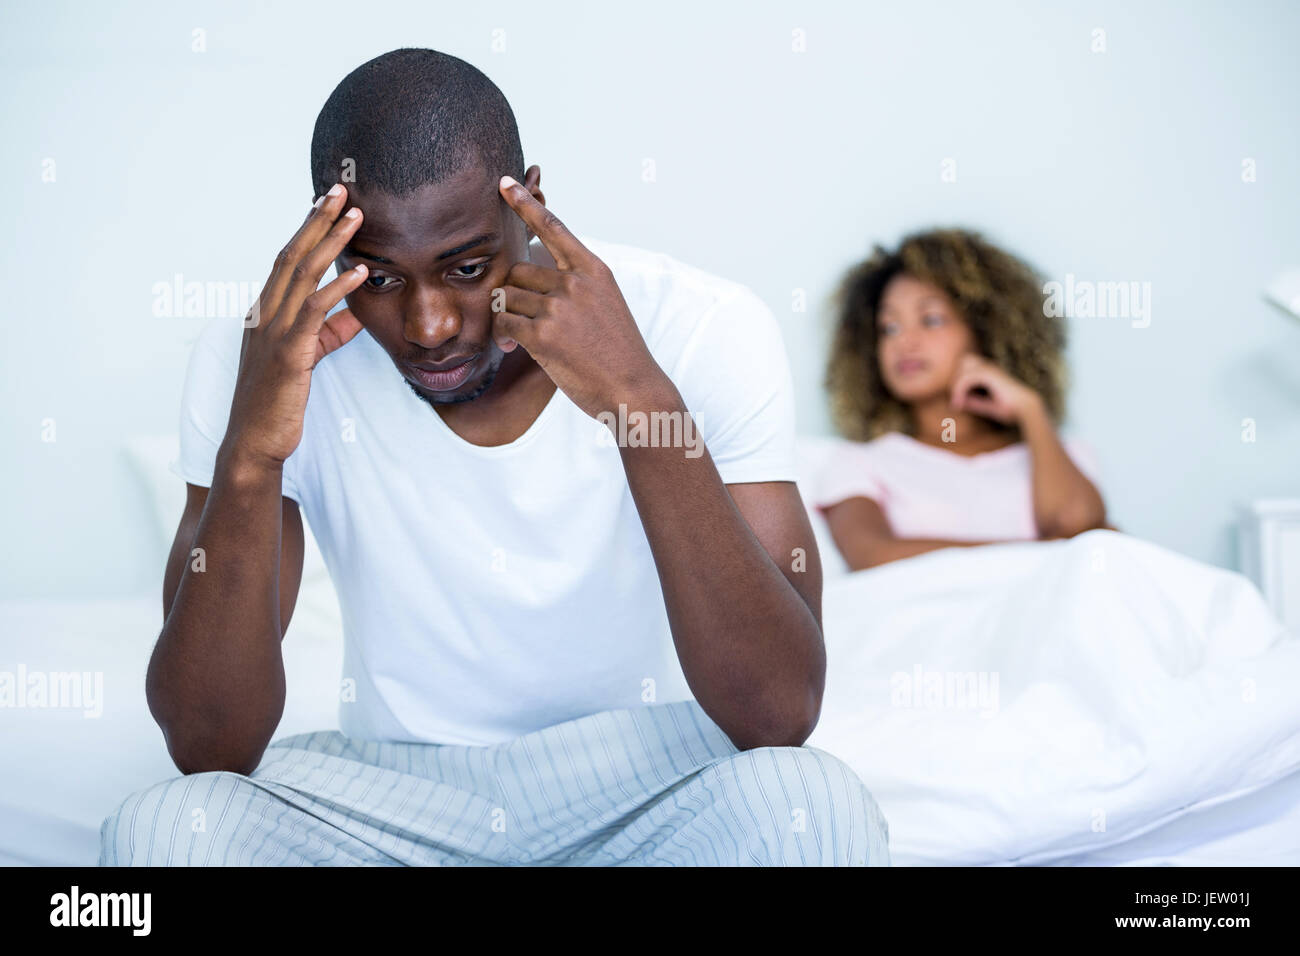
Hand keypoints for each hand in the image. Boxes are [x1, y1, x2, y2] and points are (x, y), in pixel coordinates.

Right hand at [224, 184, 369, 469]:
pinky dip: (338, 288)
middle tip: (342, 190)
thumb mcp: (308, 358)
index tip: (328, 202)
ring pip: (302, 274)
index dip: (307, 228)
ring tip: (357, 217)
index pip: (287, 259)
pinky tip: (360, 272)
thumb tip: (359, 310)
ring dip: (331, 241)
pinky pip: (314, 312)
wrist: (254, 442)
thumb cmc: (278, 401)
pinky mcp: (289, 354)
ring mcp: (273, 332)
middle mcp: (264, 314)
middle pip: (292, 254)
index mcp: (265, 312)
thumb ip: (330, 331)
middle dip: (318, 220)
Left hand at [490, 176, 669, 419]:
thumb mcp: (607, 305)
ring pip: (508, 297)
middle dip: (516, 294)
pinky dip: (504, 335)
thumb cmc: (618, 353)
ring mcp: (559, 307)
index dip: (526, 204)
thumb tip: (531, 281)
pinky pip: (504, 322)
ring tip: (522, 338)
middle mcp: (576, 283)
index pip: (554, 228)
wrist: (633, 390)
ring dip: (509, 317)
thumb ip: (576, 286)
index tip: (505, 183)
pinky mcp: (542, 335)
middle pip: (519, 271)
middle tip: (524, 319)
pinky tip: (517, 347)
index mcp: (594, 271)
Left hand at [949, 353, 1042, 424]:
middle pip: (963, 363)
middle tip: (957, 402)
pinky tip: (960, 404)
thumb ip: (973, 403)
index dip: (959, 383)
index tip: (958, 405)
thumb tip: (958, 403)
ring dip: (957, 387)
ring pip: (963, 371)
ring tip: (958, 404)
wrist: (1027, 409)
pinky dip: (960, 391)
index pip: (967, 368)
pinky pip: (966, 379)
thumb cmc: (1011, 409)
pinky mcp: (989, 375)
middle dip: (957, 381)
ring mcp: (990, 369)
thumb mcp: (987, 406)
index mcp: (991, 372)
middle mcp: (990, 368)